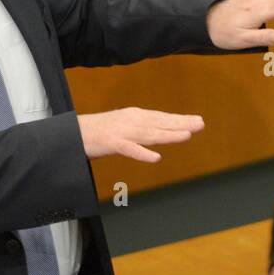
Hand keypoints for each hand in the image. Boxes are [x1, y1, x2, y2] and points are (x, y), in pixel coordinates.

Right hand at [77, 108, 203, 162]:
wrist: (73, 133)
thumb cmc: (100, 132)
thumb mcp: (125, 127)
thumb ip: (142, 129)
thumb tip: (162, 131)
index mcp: (134, 116)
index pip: (162, 117)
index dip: (180, 119)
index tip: (198, 121)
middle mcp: (131, 121)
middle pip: (160, 123)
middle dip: (181, 124)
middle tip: (200, 124)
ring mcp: (121, 132)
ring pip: (149, 134)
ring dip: (168, 135)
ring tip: (186, 135)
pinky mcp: (111, 143)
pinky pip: (129, 149)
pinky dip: (142, 153)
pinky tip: (156, 157)